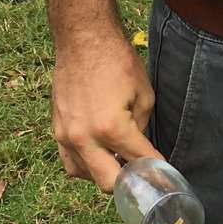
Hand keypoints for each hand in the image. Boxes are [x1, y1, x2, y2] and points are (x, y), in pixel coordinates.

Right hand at [50, 28, 160, 192]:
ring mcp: (66, 137)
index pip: (140, 162)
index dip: (157, 171)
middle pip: (109, 183)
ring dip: (106, 173)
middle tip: (142, 173)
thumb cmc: (117, 61)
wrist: (83, 40)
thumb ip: (142, 128)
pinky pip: (70, 163)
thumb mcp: (143, 94)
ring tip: (121, 160)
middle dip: (129, 182)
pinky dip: (87, 165)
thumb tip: (141, 149)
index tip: (165, 177)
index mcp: (112, 128)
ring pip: (87, 176)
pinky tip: (100, 154)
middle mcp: (85, 138)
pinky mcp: (56, 131)